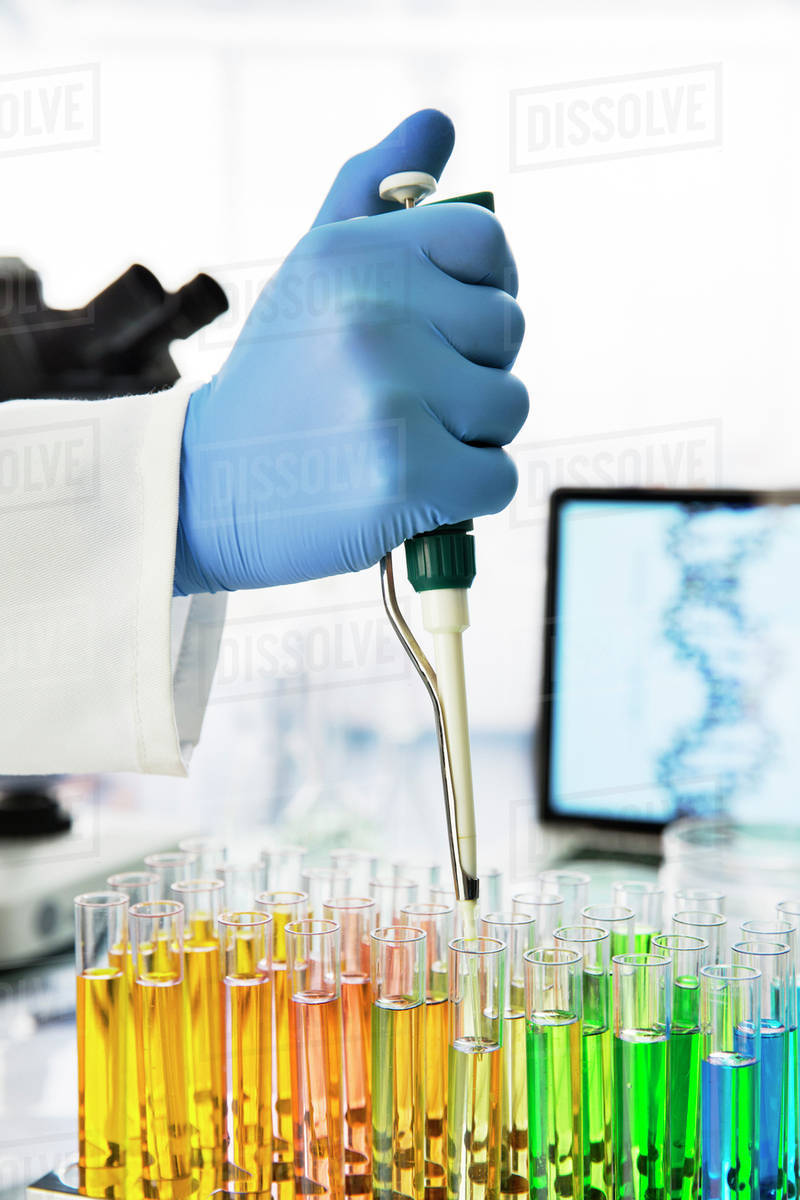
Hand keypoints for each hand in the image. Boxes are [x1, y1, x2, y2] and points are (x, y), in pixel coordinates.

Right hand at [174, 109, 526, 594]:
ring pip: (508, 404)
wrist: (207, 491)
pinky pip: (498, 476)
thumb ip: (374, 193)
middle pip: (506, 330)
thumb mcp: (311, 271)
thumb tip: (435, 124)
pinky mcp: (406, 477)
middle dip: (469, 368)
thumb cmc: (279, 378)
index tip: (439, 325)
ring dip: (468, 433)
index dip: (479, 290)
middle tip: (397, 395)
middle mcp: (372, 313)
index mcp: (353, 253)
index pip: (488, 244)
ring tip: (395, 439)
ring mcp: (390, 397)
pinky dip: (463, 493)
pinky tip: (404, 487)